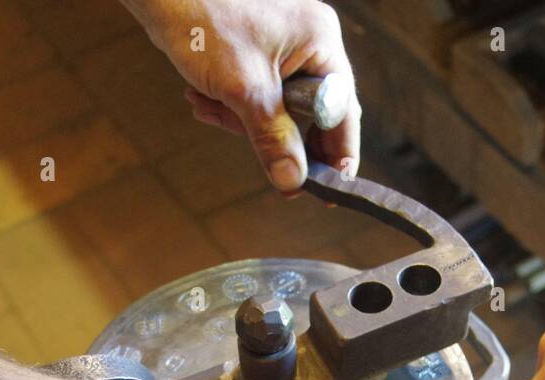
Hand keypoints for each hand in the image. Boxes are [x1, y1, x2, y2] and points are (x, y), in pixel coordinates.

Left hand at [125, 0, 361, 191]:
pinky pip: (257, 95)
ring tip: (209, 106)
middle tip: (253, 150)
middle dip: (272, 133)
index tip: (328, 189)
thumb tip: (292, 182)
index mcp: (320, 42)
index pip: (342, 110)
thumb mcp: (245, 90)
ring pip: (278, 109)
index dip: (335, 153)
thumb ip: (273, 139)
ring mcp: (284, 47)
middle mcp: (309, 43)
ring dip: (242, 118)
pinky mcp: (258, 53)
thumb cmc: (205, 25)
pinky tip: (203, 99)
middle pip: (309, 113)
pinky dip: (232, 105)